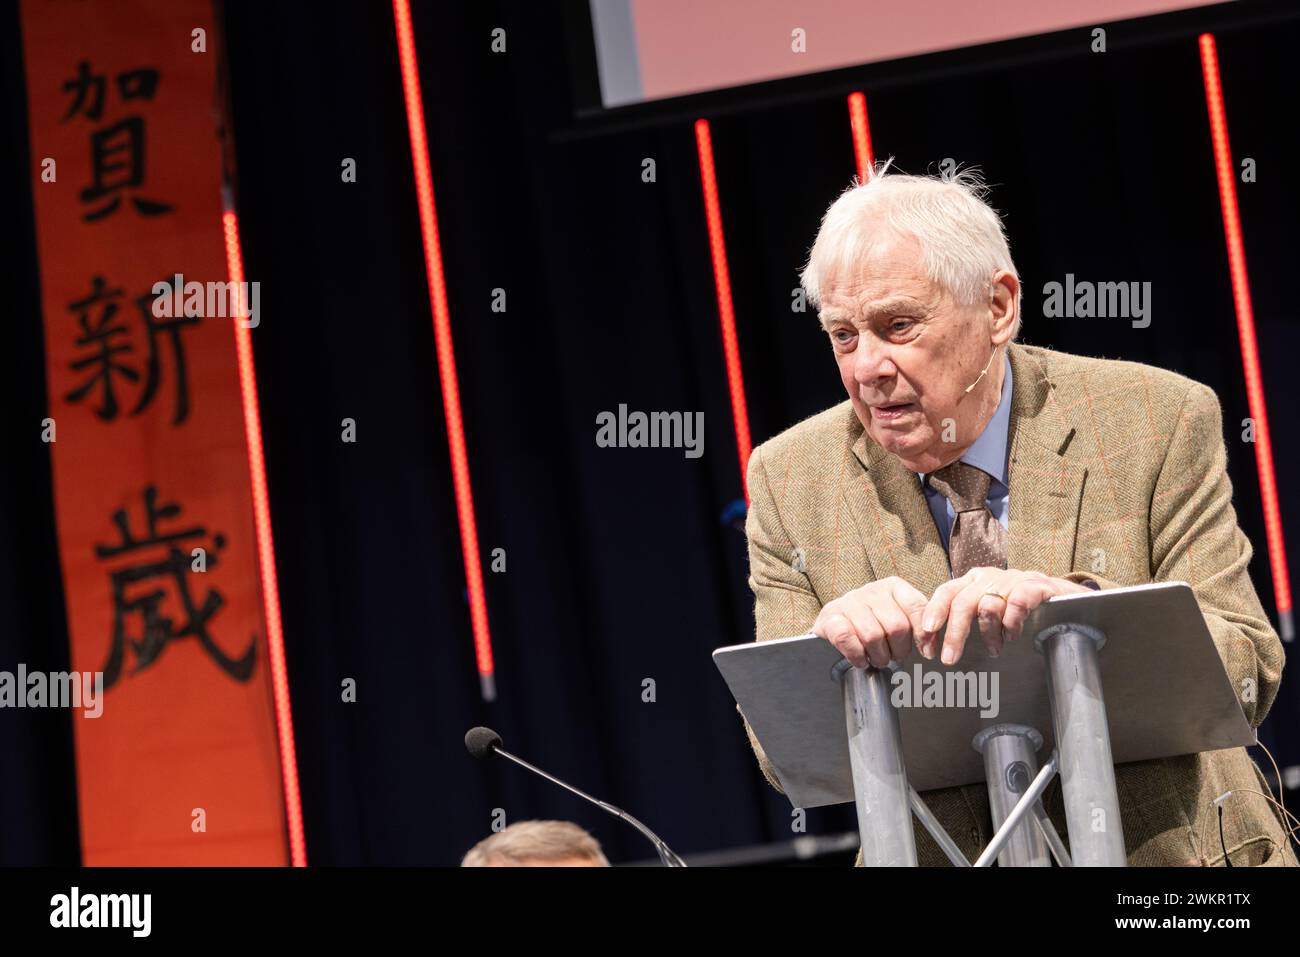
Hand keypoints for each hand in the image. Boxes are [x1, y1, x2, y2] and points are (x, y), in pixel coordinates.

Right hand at [811, 576, 929, 668]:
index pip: (917, 606)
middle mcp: (871, 590)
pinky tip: (860, 660)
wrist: (835, 627)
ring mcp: (848, 602)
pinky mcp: (829, 617)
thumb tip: (931, 648)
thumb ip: (920, 627)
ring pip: (872, 635)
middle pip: (896, 625)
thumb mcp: (899, 620)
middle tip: (894, 658)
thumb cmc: (873, 626)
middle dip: (898, 650)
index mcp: (893, 587)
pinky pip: (846, 638)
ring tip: (877, 660)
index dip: (924, 634)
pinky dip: (857, 655)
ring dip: (878, 656)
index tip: (927, 653)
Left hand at [919, 568, 1091, 663]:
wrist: (1065, 600)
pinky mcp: (1035, 585)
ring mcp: (1011, 579)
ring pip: (987, 605)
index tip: (925, 641)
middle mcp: (988, 577)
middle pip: (961, 602)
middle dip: (953, 634)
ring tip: (994, 649)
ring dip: (987, 633)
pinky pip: (1016, 602)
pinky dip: (1011, 623)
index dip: (933, 615)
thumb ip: (964, 620)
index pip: (945, 593)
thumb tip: (932, 646)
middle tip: (948, 659)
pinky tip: (1012, 636)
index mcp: (972, 581)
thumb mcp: (987, 612)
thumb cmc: (1018, 610)